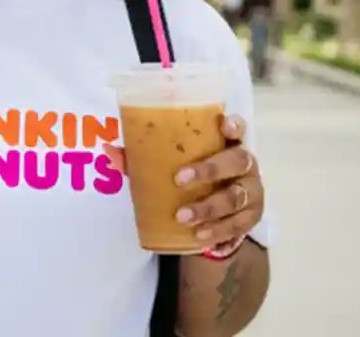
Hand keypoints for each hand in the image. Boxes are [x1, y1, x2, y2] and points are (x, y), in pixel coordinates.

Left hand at [103, 115, 264, 249]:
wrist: (216, 216)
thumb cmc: (193, 178)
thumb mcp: (173, 166)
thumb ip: (143, 158)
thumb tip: (108, 150)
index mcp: (228, 145)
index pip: (238, 128)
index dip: (235, 125)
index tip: (224, 125)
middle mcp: (245, 165)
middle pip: (237, 161)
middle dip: (209, 169)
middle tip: (179, 179)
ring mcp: (251, 192)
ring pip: (235, 197)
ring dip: (208, 207)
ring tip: (182, 216)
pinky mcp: (250, 218)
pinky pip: (236, 225)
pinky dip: (216, 231)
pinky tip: (199, 235)